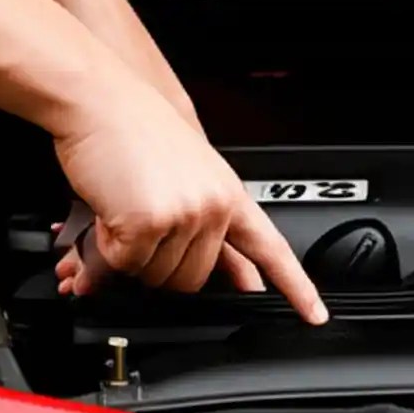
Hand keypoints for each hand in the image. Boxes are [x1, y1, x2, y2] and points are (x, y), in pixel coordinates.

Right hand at [52, 93, 327, 324]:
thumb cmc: (131, 128)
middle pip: (192, 281)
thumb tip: (194, 275)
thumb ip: (196, 222)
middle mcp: (213, 206)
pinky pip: (123, 265)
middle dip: (158, 265)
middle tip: (138, 228)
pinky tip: (108, 213)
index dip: (296, 288)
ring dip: (128, 254)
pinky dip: (105, 248)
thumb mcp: (182, 172)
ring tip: (122, 210)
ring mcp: (184, 215)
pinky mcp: (148, 223)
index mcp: (228, 193)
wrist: (99, 97)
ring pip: (154, 277)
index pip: (271, 250)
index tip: (314, 315)